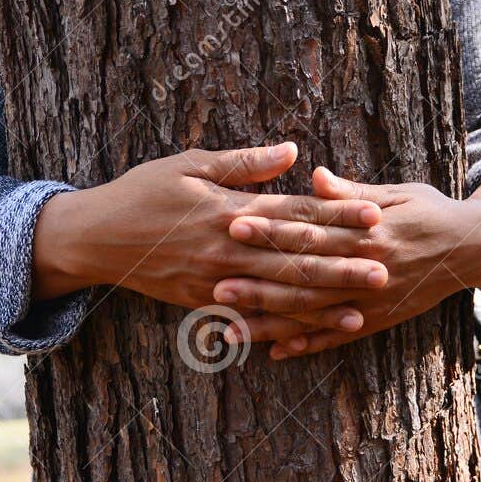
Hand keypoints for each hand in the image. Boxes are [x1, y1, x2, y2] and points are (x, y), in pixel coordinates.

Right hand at [30, 143, 388, 339]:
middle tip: (385, 267)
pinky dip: (285, 326)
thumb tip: (293, 150)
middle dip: (343, 264)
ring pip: (279, 294)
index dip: (337, 213)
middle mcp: (228, 249)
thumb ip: (245, 162)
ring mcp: (217, 281)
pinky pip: (253, 319)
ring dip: (324, 301)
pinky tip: (314, 331)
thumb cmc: (143, 191)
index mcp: (229, 210)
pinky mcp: (205, 303)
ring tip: (362, 303)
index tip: (375, 213)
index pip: (294, 212)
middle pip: (296, 258)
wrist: (95, 238)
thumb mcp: (190, 164)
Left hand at [213, 168, 480, 358]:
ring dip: (271, 321)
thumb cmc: (431, 211)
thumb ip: (351, 193)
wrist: (475, 249)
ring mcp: (372, 299)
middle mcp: (367, 269)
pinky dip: (307, 346)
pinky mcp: (379, 319)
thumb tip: (314, 176)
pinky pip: (337, 337)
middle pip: (305, 275)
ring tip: (229, 325)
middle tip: (216, 282)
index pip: (310, 228)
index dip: (271, 228)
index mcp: (367, 231)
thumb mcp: (396, 193)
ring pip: (314, 313)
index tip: (234, 224)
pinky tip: (274, 352)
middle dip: (259, 280)